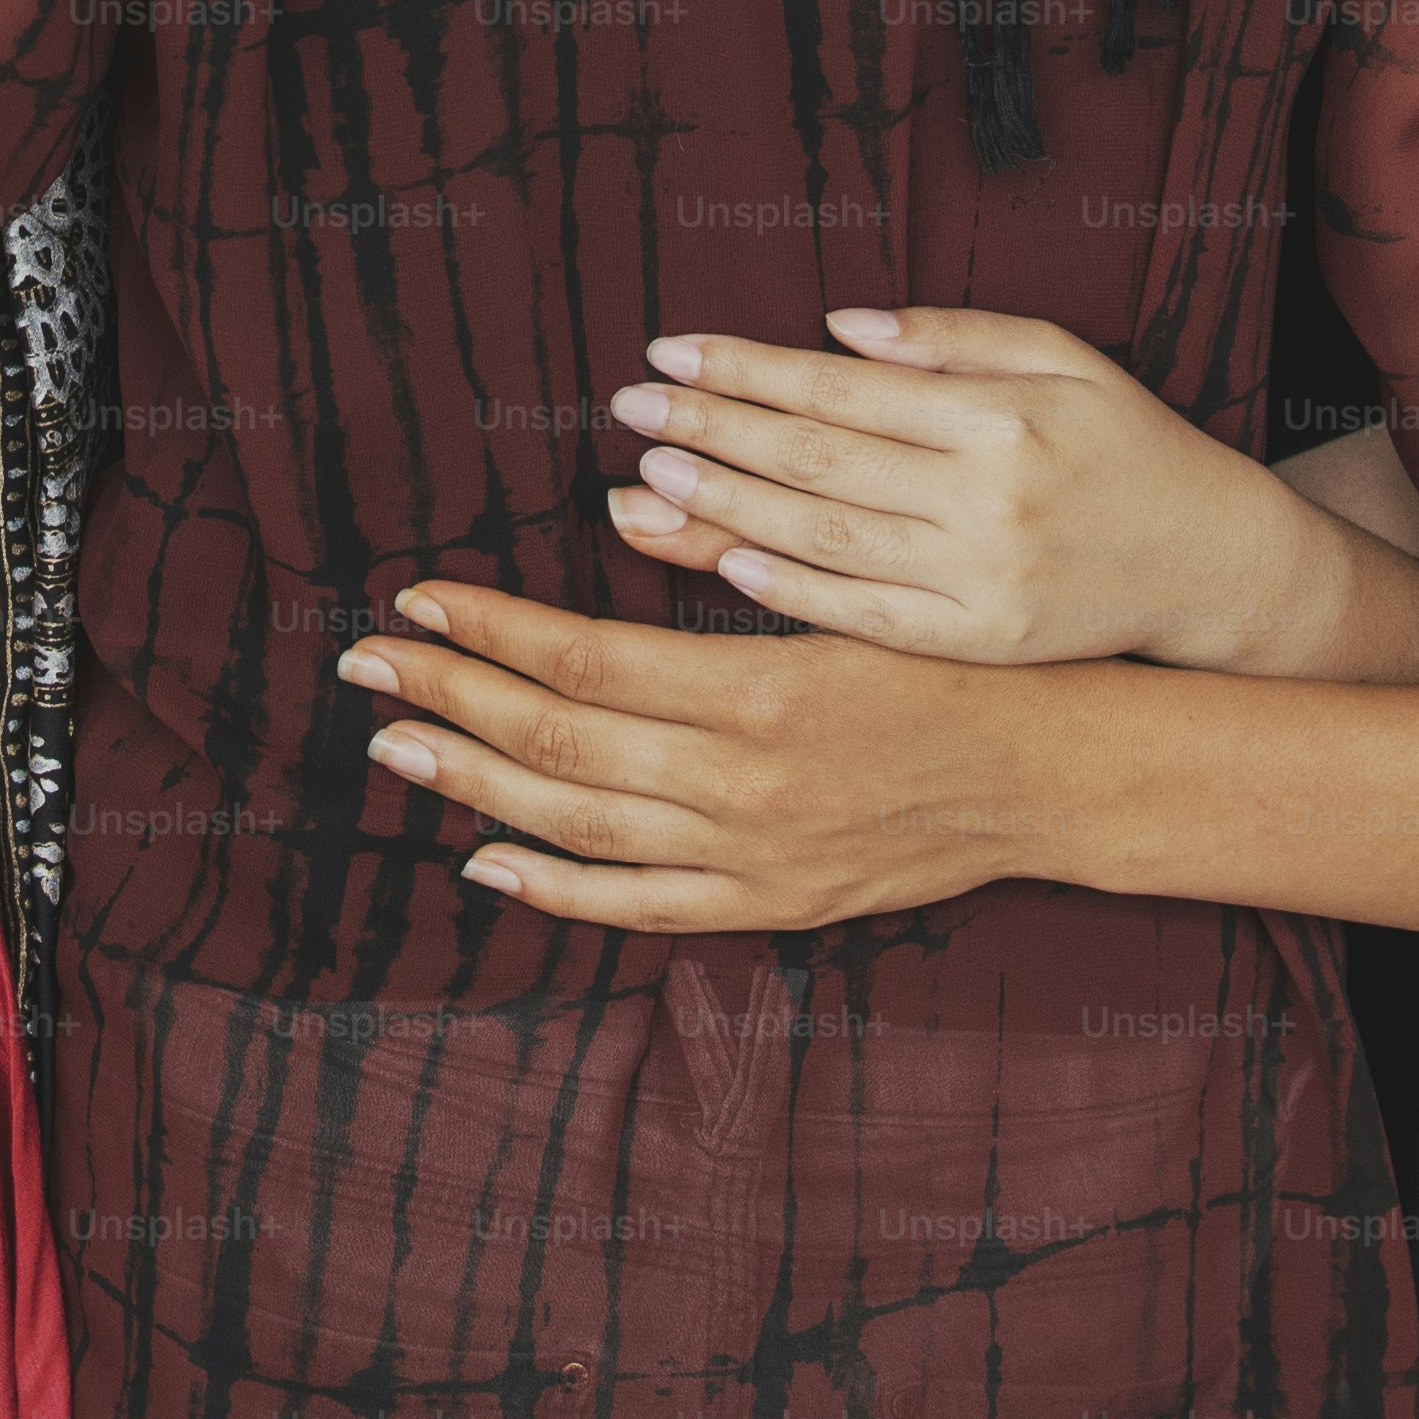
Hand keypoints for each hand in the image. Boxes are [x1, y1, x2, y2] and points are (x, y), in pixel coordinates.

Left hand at [333, 581, 1076, 930]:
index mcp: (762, 692)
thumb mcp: (845, 594)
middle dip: (446, 694)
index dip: (487, 627)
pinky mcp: (770, 907)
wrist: (1055, 772)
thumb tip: (612, 509)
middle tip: (364, 659)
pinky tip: (481, 859)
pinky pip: (635, 908)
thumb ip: (726, 562)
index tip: (417, 593)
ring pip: (576, 826)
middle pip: (555, 742)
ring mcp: (752, 858)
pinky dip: (552, 888)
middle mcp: (745, 786)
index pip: (581, 662)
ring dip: (472, 783)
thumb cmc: (955, 659)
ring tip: (394, 738)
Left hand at [603, 309, 1362, 672]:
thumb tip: (837, 326)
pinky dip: (789, 590)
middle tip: (631, 410)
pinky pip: (864, 617)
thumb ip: (952, 335)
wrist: (1209, 563)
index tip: (670, 352)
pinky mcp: (980, 643)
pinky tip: (724, 559)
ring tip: (648, 479)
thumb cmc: (1125, 446)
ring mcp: (982, 581)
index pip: (841, 391)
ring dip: (724, 509)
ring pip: (825, 540)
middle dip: (712, 432)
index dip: (746, 370)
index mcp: (1003, 420)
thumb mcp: (1063, 358)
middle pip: (818, 463)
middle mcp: (989, 502)